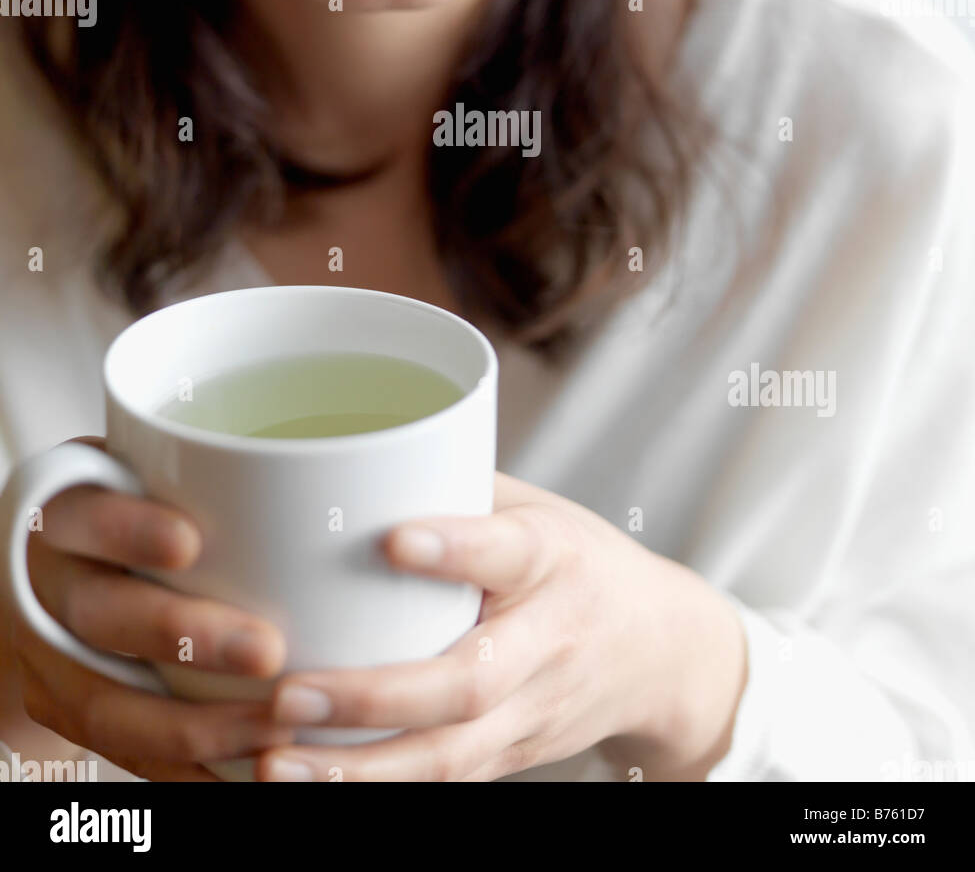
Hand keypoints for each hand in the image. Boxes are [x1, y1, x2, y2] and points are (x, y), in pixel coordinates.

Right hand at [8, 436, 297, 780]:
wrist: (63, 574)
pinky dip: (190, 770)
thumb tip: (363, 478)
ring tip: (277, 728)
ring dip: (195, 725)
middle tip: (267, 651)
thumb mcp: (164, 472)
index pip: (86, 512)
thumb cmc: (145, 505)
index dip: (127, 530)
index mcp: (70, 512)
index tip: (190, 543)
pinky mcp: (73, 715)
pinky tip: (253, 772)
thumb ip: (226, 475)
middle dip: (181, 637)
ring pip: (107, 704)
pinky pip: (127, 754)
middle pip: (99, 615)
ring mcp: (54, 660)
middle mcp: (51, 586)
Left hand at [255, 471, 747, 781]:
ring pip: (451, 755)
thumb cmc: (578, 560)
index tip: (393, 540)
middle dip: (376, 696)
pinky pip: (443, 783)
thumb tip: (349, 457)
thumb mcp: (538, 508)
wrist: (665, 652)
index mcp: (556, 558)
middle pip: (471, 684)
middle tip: (290, 694)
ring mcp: (535, 711)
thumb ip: (458, 486)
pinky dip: (376, 790)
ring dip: (360, 769)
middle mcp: (551, 641)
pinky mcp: (513, 757)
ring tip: (276, 762)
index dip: (456, 548)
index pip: (510, 551)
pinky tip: (308, 784)